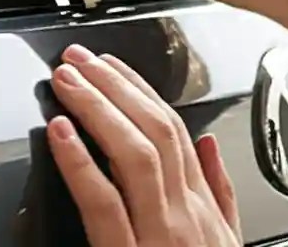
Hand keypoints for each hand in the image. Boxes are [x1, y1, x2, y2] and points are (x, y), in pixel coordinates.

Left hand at [48, 44, 240, 245]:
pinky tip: (60, 133)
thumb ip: (220, 192)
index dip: (139, 88)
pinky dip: (79, 163)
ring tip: (67, 80)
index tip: (110, 64)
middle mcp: (181, 213)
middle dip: (115, 86)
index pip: (173, 129)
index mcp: (200, 206)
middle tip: (79, 58)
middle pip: (154, 131)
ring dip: (97, 108)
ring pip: (133, 155)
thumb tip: (209, 144)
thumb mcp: (226, 238)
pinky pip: (103, 203)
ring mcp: (157, 234)